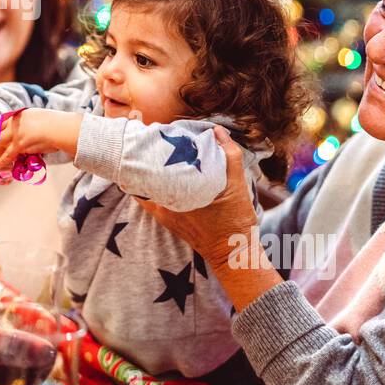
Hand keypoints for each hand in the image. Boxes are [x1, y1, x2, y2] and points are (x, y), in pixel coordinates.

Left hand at [0, 108, 81, 174]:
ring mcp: (15, 134)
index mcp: (16, 117)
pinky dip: (2, 161)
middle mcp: (13, 124)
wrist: (59, 128)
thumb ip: (23, 125)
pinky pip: (8, 155)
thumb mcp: (34, 119)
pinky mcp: (20, 144)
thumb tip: (18, 133)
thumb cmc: (51, 124)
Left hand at [137, 126, 267, 285]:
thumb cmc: (236, 220)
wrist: (233, 253)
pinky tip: (157, 176)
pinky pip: (150, 199)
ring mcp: (163, 212)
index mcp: (180, 191)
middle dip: (148, 157)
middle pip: (146, 173)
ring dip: (149, 171)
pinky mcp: (166, 219)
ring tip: (154, 154)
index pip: (154, 163)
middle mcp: (165, 203)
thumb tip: (217, 131)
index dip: (151, 147)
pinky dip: (151, 187)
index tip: (154, 134)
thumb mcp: (238, 184)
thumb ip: (229, 154)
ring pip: (147, 185)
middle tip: (153, 141)